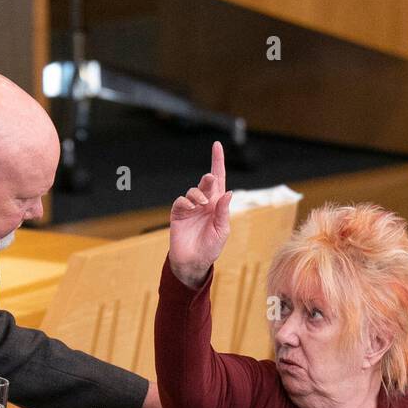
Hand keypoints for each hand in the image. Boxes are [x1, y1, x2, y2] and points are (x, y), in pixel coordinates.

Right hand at [168, 140, 232, 288]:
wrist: (193, 262)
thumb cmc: (210, 248)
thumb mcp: (222, 230)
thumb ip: (223, 211)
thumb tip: (228, 192)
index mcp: (218, 205)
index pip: (219, 180)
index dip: (217, 162)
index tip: (217, 145)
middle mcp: (204, 203)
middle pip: (207, 182)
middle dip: (209, 179)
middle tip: (210, 181)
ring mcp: (191, 208)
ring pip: (194, 190)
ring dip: (198, 194)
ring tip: (202, 204)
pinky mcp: (178, 214)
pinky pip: (181, 201)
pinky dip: (186, 201)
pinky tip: (191, 208)